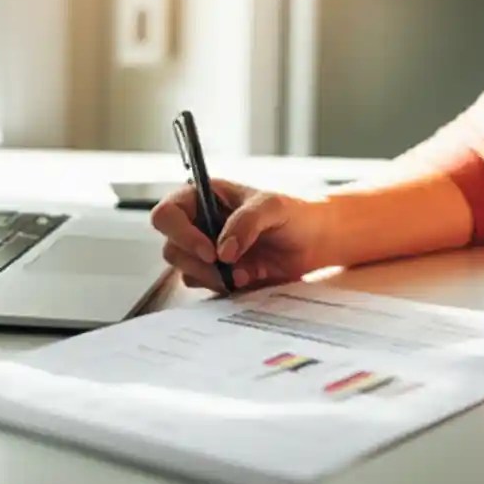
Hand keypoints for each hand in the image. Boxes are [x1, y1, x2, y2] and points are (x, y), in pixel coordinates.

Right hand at [150, 179, 328, 292]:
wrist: (315, 242)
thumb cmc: (294, 213)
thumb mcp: (273, 206)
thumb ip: (246, 222)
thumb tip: (222, 251)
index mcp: (203, 197)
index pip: (168, 213)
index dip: (181, 233)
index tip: (210, 250)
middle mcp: (199, 224)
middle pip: (171, 248)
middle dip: (197, 262)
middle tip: (227, 268)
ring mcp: (206, 251)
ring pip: (185, 271)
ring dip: (211, 277)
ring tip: (244, 273)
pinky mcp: (218, 274)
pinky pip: (206, 286)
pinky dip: (224, 286)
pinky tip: (248, 278)